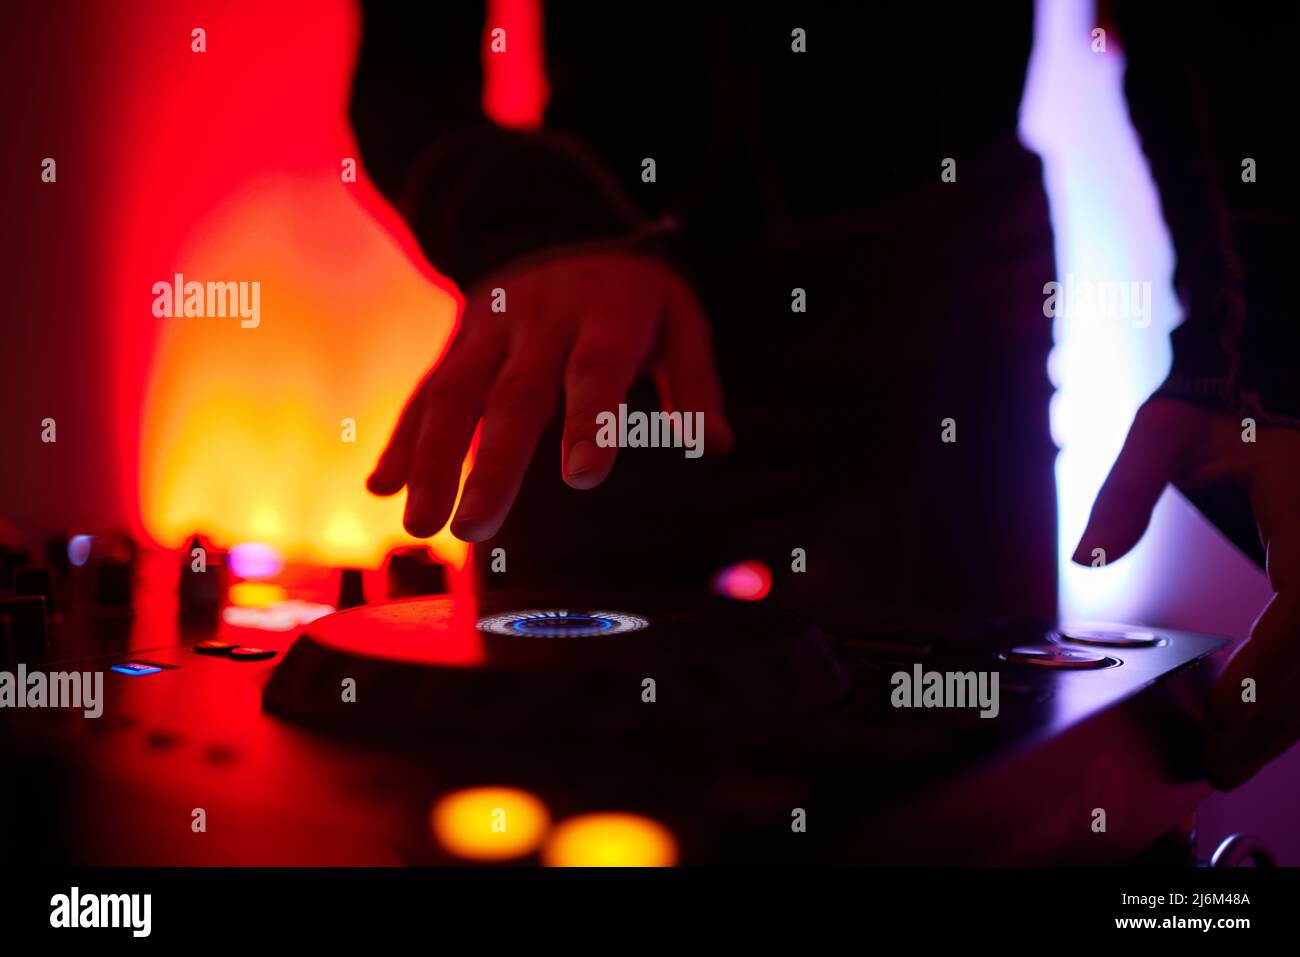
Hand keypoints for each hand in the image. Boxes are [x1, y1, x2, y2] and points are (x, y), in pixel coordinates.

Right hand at [367, 249, 732, 541]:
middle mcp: (540, 320)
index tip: (585, 474)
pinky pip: (425, 391)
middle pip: (513, 396)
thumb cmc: (631, 297)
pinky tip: (383, 488)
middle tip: (476, 529)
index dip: (591, 421)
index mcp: (605, 314)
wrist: (563, 226)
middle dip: (492, 465)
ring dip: (431, 461)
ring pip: (453, 394)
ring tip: (421, 525)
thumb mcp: (677, 322)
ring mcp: (490, 328)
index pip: (596, 370)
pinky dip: (402, 439)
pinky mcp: (458, 341)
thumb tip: (713, 445)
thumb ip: (692, 383)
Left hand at [1073, 397, 1299, 788]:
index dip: (1271, 666)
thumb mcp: (1161, 433)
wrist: (1267, 387)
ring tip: (1233, 760)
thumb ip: (1125, 491)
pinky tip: (1261, 720)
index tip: (1225, 708)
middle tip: (1219, 764)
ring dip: (1289, 716)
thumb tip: (1087, 556)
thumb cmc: (1220, 408)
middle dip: (1276, 718)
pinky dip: (1297, 688)